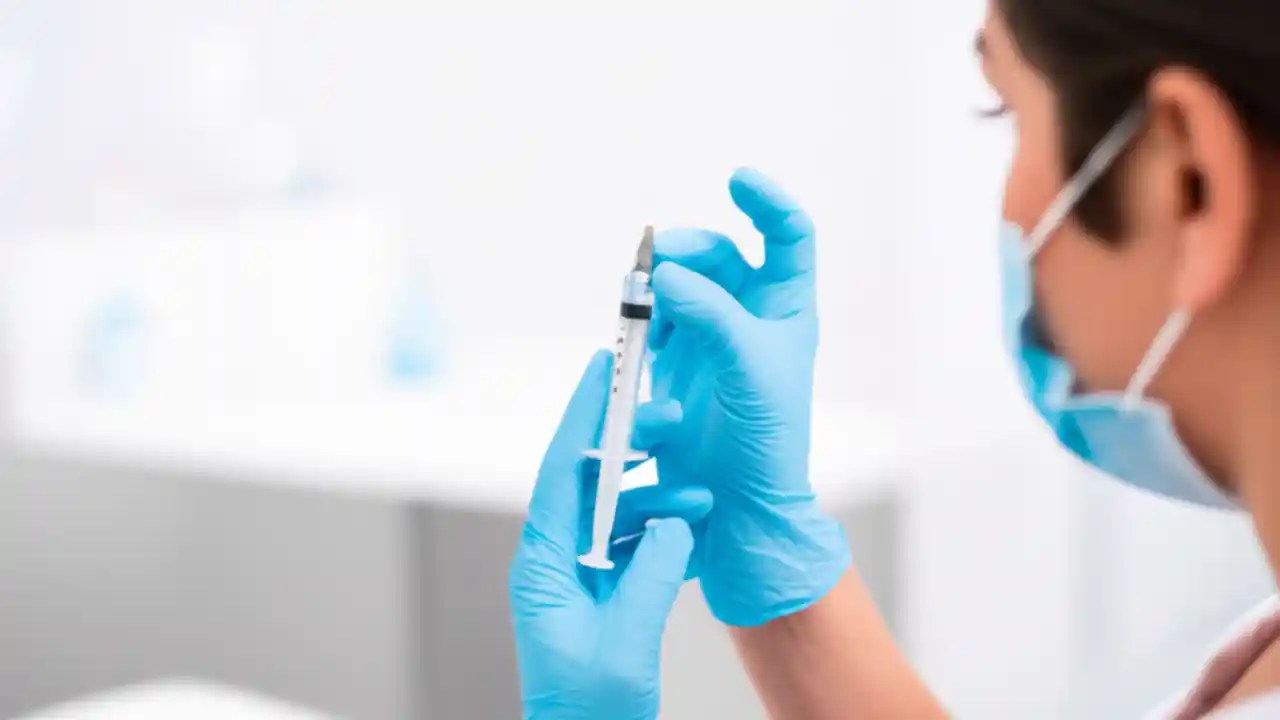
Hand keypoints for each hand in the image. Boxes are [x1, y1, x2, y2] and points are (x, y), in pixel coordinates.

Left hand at [510, 351, 711, 719]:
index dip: (583, 417)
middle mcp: (554, 560)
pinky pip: (631, 543)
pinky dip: (663, 530)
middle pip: (590, 481)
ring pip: (618, 511)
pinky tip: (693, 528)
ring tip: (702, 496)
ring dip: (660, 497)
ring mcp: (576, 575)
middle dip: (632, 448)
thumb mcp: (624, 642)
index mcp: (543, 564)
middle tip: (672, 420)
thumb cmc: (590, 710)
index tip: (602, 370)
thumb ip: (652, 577)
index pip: (561, 472)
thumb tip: (675, 525)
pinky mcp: (600, 591)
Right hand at [643, 168, 851, 627]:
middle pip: (720, 254)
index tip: (735, 179)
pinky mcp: (677, 366)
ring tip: (639, 294)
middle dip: (687, 246)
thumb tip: (663, 273)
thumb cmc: (765, 441)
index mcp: (788, 310)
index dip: (767, 202)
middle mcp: (753, 318)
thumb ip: (709, 313)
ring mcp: (713, 340)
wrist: (737, 508)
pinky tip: (637, 325)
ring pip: (682, 284)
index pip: (788, 236)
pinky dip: (643, 313)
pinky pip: (656, 320)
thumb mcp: (747, 366)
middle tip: (654, 261)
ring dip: (659, 279)